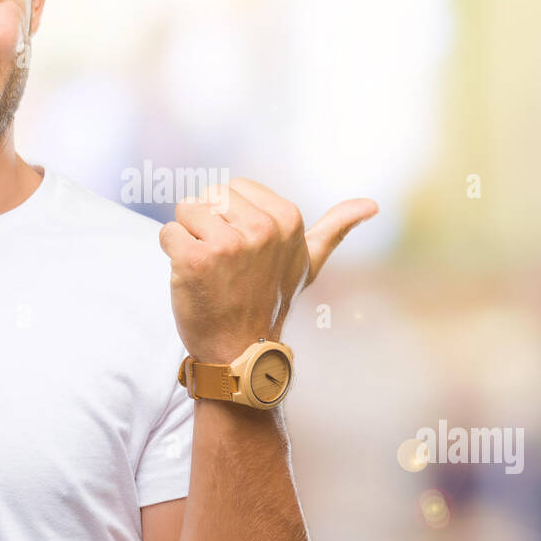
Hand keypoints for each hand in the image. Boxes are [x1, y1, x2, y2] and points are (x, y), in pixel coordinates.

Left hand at [158, 177, 377, 363]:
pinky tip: (192, 279)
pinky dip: (172, 255)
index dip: (230, 218)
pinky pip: (168, 233)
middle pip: (207, 196)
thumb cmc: (269, 302)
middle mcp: (262, 227)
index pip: (232, 188)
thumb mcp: (308, 263)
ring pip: (185, 211)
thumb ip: (335, 229)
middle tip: (226, 266)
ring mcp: (229, 244)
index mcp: (287, 218)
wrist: (241, 352)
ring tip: (210, 272)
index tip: (245, 253)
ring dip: (189, 240)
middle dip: (207, 226)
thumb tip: (372, 205)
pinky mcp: (196, 259)